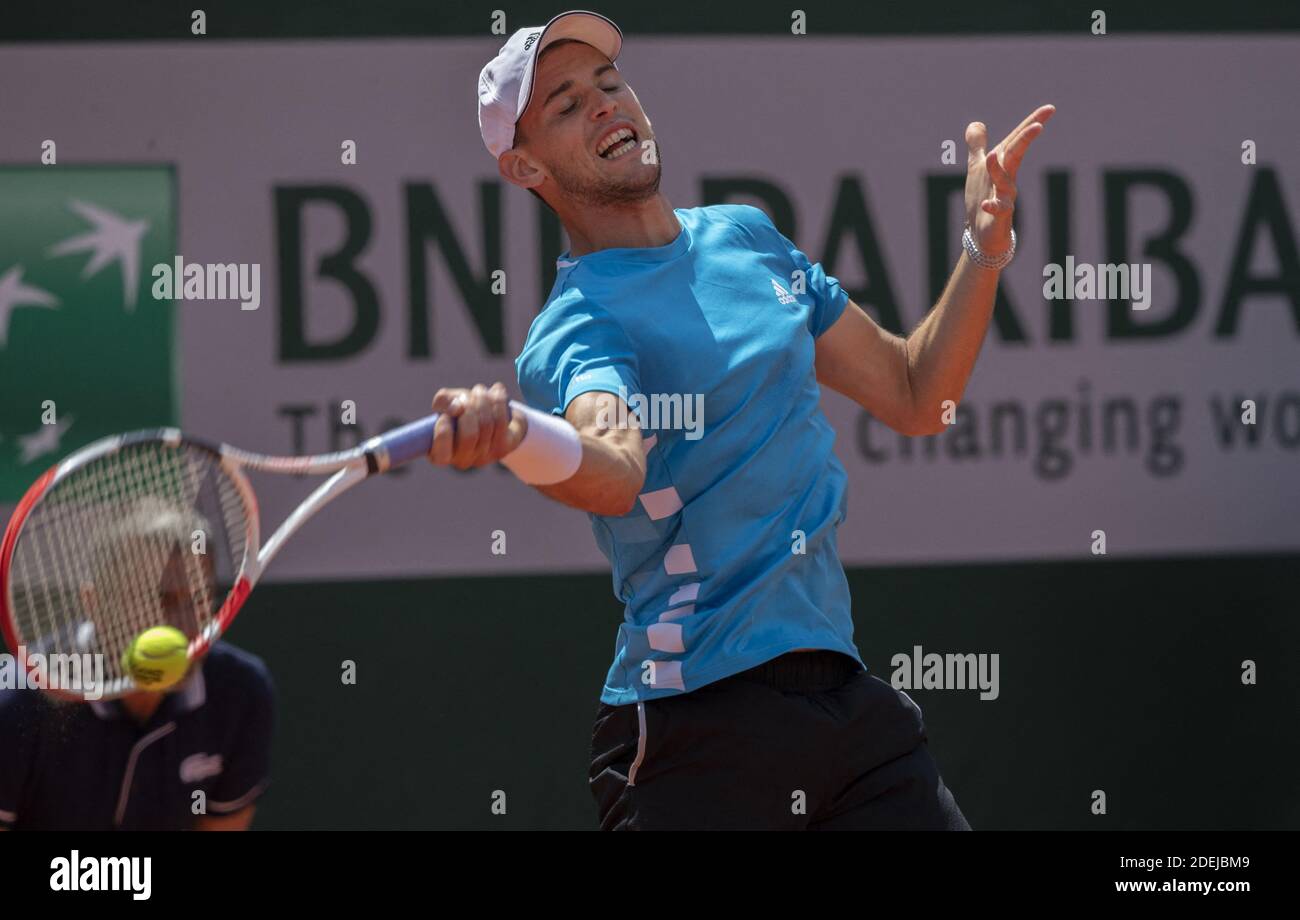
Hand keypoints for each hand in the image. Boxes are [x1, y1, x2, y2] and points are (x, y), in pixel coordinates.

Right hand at [427, 382, 527, 469]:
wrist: (488, 413)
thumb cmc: (460, 410)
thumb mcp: (446, 402)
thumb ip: (443, 401)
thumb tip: (456, 408)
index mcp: (440, 456)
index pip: (442, 454)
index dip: (443, 432)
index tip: (445, 415)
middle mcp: (462, 461)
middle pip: (469, 435)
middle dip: (468, 408)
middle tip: (466, 395)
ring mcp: (484, 457)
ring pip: (487, 425)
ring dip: (483, 400)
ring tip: (479, 390)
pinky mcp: (503, 448)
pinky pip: (502, 422)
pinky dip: (499, 401)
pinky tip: (497, 391)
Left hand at [964, 104, 1055, 256]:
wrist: (983, 233)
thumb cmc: (984, 197)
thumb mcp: (977, 168)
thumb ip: (977, 146)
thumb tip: (975, 124)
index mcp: (1002, 164)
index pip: (1017, 140)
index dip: (1031, 124)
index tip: (1050, 108)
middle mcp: (1007, 178)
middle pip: (1015, 156)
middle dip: (1024, 141)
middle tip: (1038, 126)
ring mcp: (1005, 197)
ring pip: (1004, 181)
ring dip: (997, 169)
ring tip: (992, 155)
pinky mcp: (999, 216)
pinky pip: (998, 209)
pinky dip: (992, 206)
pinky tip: (986, 204)